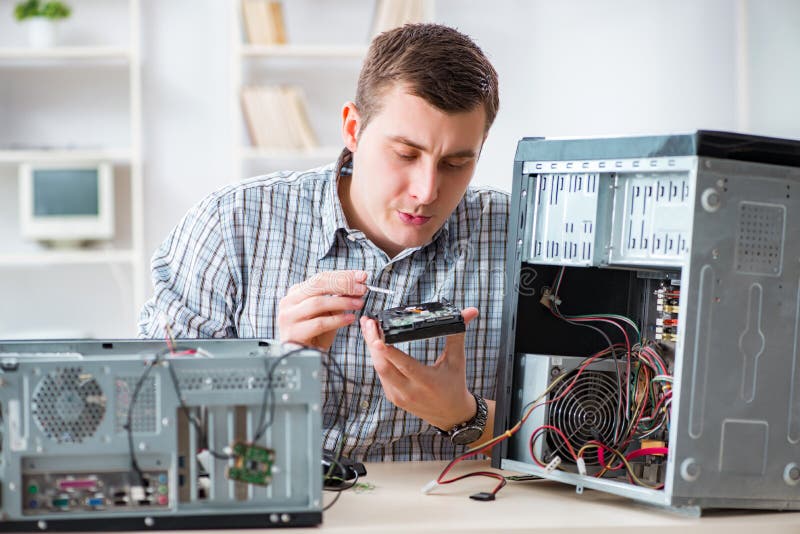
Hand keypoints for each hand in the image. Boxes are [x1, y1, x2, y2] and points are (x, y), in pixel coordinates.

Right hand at [278, 270, 367, 350]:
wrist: (303, 357)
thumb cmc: (316, 334)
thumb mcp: (329, 313)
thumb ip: (339, 298)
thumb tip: (358, 286)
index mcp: (297, 292)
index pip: (322, 277)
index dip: (344, 275)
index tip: (362, 276)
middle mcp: (289, 302)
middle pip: (318, 285)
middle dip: (344, 285)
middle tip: (362, 289)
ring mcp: (288, 317)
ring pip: (317, 303)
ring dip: (342, 302)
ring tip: (358, 304)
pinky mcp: (293, 333)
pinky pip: (318, 323)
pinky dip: (337, 320)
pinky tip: (350, 319)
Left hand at [360, 308, 479, 429]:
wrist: (451, 415)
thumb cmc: (455, 384)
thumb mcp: (457, 360)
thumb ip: (457, 334)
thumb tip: (469, 311)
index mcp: (426, 382)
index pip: (404, 365)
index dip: (389, 351)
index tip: (377, 336)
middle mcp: (409, 391)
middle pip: (384, 366)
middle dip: (373, 342)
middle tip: (369, 322)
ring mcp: (399, 396)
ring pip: (379, 370)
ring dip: (372, 348)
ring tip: (368, 327)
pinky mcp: (393, 398)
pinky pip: (381, 375)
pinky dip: (377, 358)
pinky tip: (374, 343)